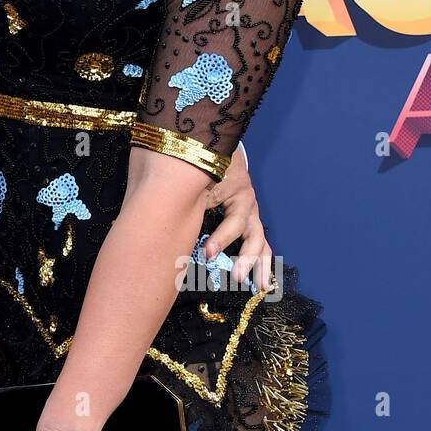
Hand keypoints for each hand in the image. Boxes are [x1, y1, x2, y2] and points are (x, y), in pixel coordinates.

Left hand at [202, 147, 273, 292]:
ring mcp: (250, 210)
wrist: (208, 144)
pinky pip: (258, 240)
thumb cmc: (199, 160)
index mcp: (237, 190)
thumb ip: (190, 197)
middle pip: (253, 234)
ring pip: (260, 240)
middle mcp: (248, 202)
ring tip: (260, 286)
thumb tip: (169, 222)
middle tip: (236, 277)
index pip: (234, 221)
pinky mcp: (247, 217)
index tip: (206, 253)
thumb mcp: (196, 177)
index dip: (221, 239)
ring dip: (260, 264)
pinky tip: (261, 279)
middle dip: (246, 258)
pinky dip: (260, 259)